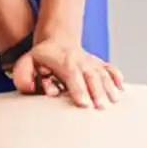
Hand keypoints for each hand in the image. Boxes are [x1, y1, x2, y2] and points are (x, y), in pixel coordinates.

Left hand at [9, 35, 124, 108]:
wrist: (57, 40)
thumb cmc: (41, 57)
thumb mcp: (26, 63)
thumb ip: (25, 76)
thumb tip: (36, 89)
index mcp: (63, 61)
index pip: (72, 75)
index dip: (78, 89)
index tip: (84, 103)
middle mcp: (80, 60)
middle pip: (91, 75)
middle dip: (97, 91)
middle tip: (101, 107)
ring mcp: (91, 61)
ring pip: (103, 73)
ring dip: (109, 87)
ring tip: (114, 101)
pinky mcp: (98, 63)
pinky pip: (110, 68)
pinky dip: (116, 77)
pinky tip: (121, 87)